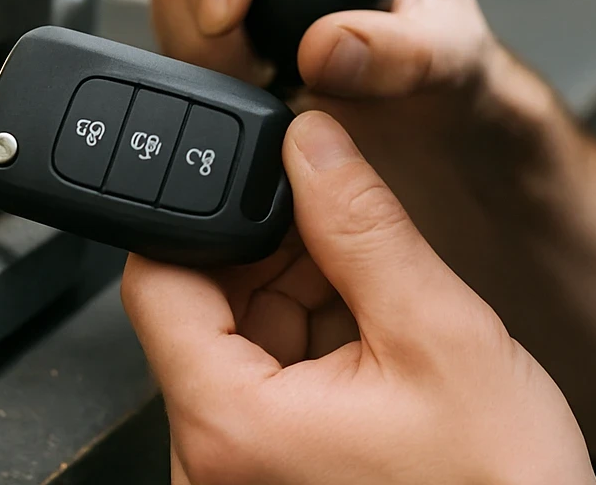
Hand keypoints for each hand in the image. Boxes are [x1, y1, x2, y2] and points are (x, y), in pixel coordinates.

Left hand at [122, 113, 593, 484]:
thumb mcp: (440, 335)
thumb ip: (363, 226)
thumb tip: (312, 145)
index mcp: (227, 425)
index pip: (155, 276)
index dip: (211, 212)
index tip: (272, 184)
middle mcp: (212, 462)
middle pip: (199, 306)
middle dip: (274, 254)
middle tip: (352, 246)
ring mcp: (238, 478)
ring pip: (237, 341)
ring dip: (301, 299)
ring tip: (383, 312)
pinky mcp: (269, 484)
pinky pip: (265, 388)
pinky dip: (314, 350)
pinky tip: (377, 352)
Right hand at [152, 0, 563, 256]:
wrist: (432, 105)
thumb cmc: (448, 58)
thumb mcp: (448, 57)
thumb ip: (399, 53)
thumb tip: (321, 48)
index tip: (225, 19)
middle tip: (256, 68)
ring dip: (199, 39)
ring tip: (265, 82)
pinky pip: (174, 19)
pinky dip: (197, 61)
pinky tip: (250, 86)